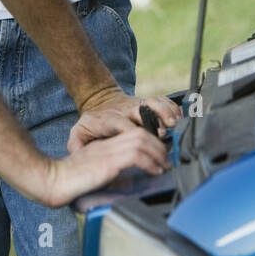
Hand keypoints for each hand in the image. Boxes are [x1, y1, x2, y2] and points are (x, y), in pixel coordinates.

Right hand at [43, 128, 171, 206]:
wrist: (51, 180)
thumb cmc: (65, 182)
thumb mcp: (89, 173)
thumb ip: (103, 173)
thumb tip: (120, 183)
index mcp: (102, 146)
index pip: (131, 135)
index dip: (148, 142)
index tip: (158, 155)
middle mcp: (107, 145)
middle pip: (140, 134)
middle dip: (157, 146)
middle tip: (166, 159)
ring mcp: (108, 151)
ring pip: (141, 141)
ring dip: (157, 153)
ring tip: (164, 165)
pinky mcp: (108, 162)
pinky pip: (136, 155)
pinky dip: (150, 162)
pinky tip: (156, 170)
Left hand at [68, 90, 183, 151]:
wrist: (99, 99)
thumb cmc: (92, 123)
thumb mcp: (78, 133)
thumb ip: (76, 145)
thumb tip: (78, 156)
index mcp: (110, 119)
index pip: (122, 125)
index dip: (132, 133)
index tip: (141, 143)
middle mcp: (125, 110)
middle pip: (141, 112)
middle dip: (154, 121)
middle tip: (164, 133)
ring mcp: (137, 105)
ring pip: (153, 102)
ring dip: (165, 111)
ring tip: (175, 122)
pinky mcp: (146, 103)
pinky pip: (161, 100)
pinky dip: (171, 106)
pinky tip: (179, 116)